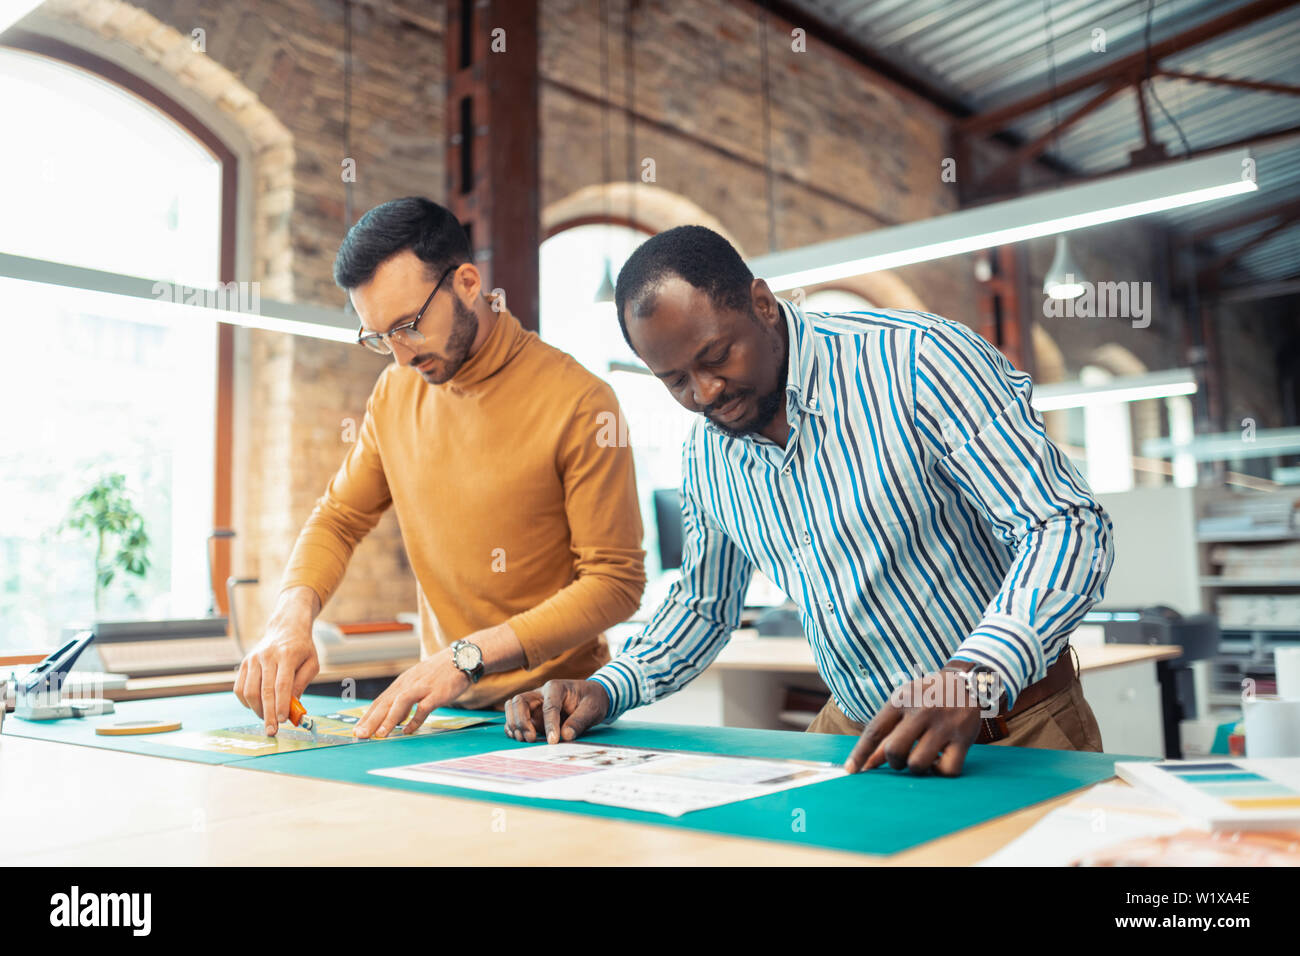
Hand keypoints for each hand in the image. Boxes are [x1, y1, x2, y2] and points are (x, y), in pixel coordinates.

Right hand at [233, 587, 320, 734]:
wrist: (285, 628)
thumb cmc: (302, 649)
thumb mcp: (312, 663)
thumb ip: (302, 683)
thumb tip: (292, 706)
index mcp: (287, 655)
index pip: (282, 684)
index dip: (281, 704)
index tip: (282, 720)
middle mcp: (267, 656)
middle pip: (264, 691)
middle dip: (268, 714)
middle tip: (272, 731)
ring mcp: (253, 659)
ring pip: (249, 691)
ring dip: (257, 709)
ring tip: (267, 718)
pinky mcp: (244, 664)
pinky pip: (239, 688)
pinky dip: (246, 702)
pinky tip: (257, 706)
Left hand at [353, 650, 470, 738]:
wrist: (461, 658)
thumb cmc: (439, 673)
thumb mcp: (418, 681)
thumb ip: (406, 699)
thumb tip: (397, 718)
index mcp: (402, 682)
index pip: (380, 701)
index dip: (368, 716)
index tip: (357, 729)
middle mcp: (409, 684)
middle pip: (386, 702)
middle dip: (371, 720)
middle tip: (360, 735)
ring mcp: (423, 687)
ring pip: (401, 703)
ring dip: (389, 719)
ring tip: (380, 734)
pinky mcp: (437, 693)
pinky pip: (423, 707)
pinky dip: (415, 720)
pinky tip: (407, 730)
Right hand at [502, 679, 609, 743]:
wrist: (591, 697)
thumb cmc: (592, 700)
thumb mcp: (592, 709)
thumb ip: (579, 721)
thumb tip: (565, 736)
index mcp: (556, 687)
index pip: (548, 706)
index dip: (549, 724)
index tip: (553, 741)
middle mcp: (540, 693)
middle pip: (519, 701)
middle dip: (521, 721)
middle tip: (531, 738)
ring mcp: (534, 703)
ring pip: (513, 708)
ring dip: (514, 725)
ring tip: (526, 740)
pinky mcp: (531, 714)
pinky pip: (515, 718)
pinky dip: (512, 728)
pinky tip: (520, 737)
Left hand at [844, 669, 984, 775]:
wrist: (966, 680)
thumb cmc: (926, 697)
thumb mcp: (903, 705)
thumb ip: (885, 733)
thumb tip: (866, 764)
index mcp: (901, 700)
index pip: (874, 731)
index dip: (860, 754)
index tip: (851, 771)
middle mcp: (921, 711)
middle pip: (894, 751)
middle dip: (894, 762)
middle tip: (902, 759)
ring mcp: (943, 724)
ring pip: (918, 764)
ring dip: (917, 769)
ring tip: (923, 759)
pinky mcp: (964, 737)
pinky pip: (946, 770)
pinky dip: (940, 773)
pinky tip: (939, 763)